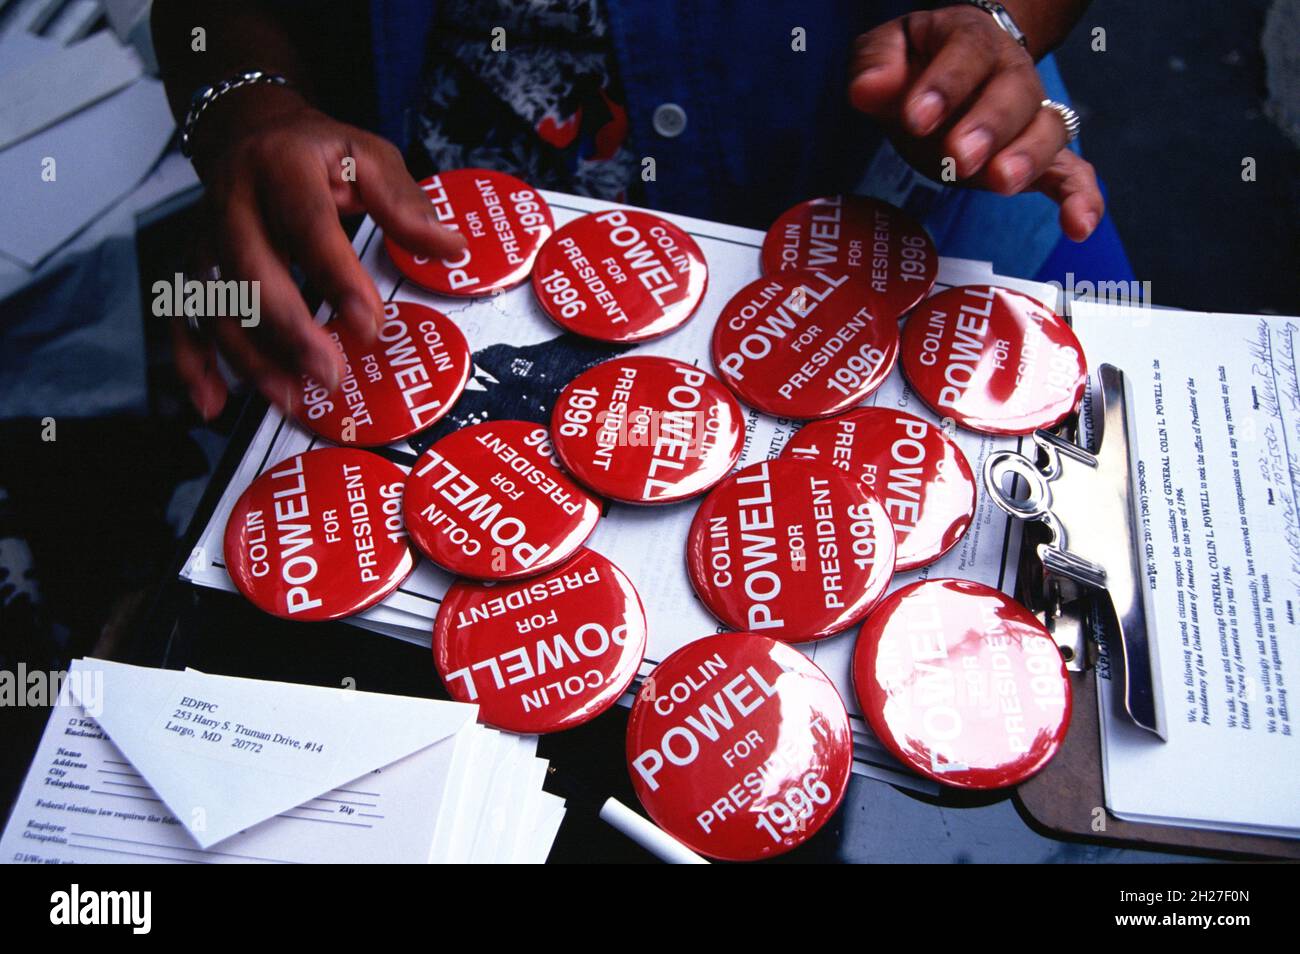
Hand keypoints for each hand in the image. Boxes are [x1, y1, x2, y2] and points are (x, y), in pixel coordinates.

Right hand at [172, 87, 465, 418]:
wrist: (249, 132)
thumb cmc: (316, 151)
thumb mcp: (368, 156)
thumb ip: (405, 204)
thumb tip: (451, 248)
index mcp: (282, 167)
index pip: (308, 227)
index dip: (337, 278)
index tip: (369, 324)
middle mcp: (233, 203)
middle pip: (251, 272)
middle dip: (289, 331)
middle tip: (329, 375)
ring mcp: (206, 238)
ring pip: (217, 305)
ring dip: (250, 358)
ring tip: (292, 397)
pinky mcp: (193, 268)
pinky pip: (182, 318)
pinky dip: (192, 364)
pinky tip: (214, 401)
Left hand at [848, 6, 1102, 241]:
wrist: (954, 69)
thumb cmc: (919, 63)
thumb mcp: (889, 50)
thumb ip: (877, 65)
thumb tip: (867, 89)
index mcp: (971, 40)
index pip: (966, 54)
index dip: (944, 86)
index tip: (916, 118)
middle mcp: (1010, 74)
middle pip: (1013, 93)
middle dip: (988, 127)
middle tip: (959, 156)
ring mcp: (1029, 116)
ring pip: (1047, 131)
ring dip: (1027, 159)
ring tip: (1001, 182)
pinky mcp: (1038, 158)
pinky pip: (1071, 173)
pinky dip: (1080, 197)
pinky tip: (1078, 226)